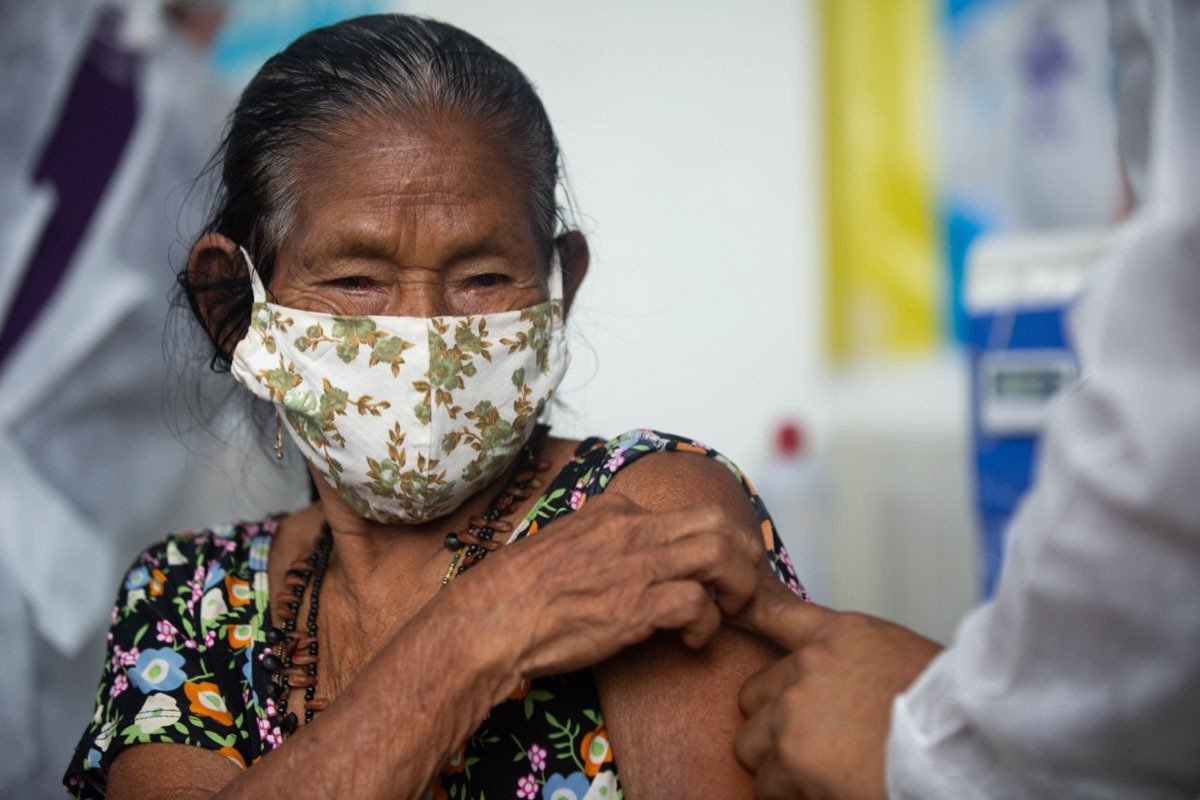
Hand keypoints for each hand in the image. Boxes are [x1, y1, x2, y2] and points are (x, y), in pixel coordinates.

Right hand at [451, 492, 766, 678]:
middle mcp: (633, 529)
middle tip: (740, 586)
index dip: (710, 541)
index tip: (711, 570)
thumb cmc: (516, 590)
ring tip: (726, 610)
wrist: (491, 619)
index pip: (683, 512)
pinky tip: (693, 640)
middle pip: (718, 521)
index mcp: (614, 511)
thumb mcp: (564, 542)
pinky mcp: (637, 607)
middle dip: (744, 553)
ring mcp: (638, 566)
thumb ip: (600, 539)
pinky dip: (708, 624)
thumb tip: (623, 553)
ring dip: (738, 585)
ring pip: (722, 553)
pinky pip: (699, 604)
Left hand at [732, 582, 942, 799]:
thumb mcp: (899, 657)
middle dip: (774, 724)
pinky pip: (765, 788)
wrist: (964, 748)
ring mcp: (793, 713)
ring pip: (751, 747)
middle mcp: (807, 667)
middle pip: (752, 697)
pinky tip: (828, 792)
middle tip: (817, 746)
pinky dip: (790, 797)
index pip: (774, 613)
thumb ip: (849, 658)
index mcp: (838, 636)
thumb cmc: (946, 714)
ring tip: (825, 774)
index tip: (729, 614)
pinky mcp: (790, 761)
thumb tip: (826, 674)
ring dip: (777, 766)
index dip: (746, 615)